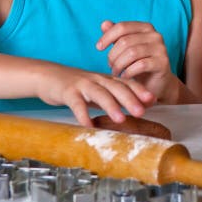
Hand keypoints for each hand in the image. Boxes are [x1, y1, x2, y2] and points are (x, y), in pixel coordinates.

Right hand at [34, 64, 155, 126]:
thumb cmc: (77, 86)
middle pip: (117, 87)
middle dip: (130, 99)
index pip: (126, 83)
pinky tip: (88, 125)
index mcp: (106, 79)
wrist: (48, 76)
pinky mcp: (68, 92)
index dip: (140, 90)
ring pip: (99, 93)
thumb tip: (137, 108)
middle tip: (141, 111)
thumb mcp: (98, 90)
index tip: (153, 100)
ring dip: (111, 106)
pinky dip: (82, 114)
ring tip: (121, 119)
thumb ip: (113, 98)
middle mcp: (97, 80)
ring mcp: (82, 85)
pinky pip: (76, 103)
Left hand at [96, 20, 177, 101]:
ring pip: (132, 53)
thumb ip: (116, 35)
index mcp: (146, 27)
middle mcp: (155, 35)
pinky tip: (124, 77)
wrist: (155, 83)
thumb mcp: (125, 48)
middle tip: (110, 66)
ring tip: (115, 72)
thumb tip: (104, 24)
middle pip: (125, 41)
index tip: (98, 47)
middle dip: (113, 55)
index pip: (122, 27)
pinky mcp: (162, 63)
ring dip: (119, 65)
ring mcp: (160, 49)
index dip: (107, 36)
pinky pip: (140, 65)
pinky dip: (128, 72)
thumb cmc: (137, 63)